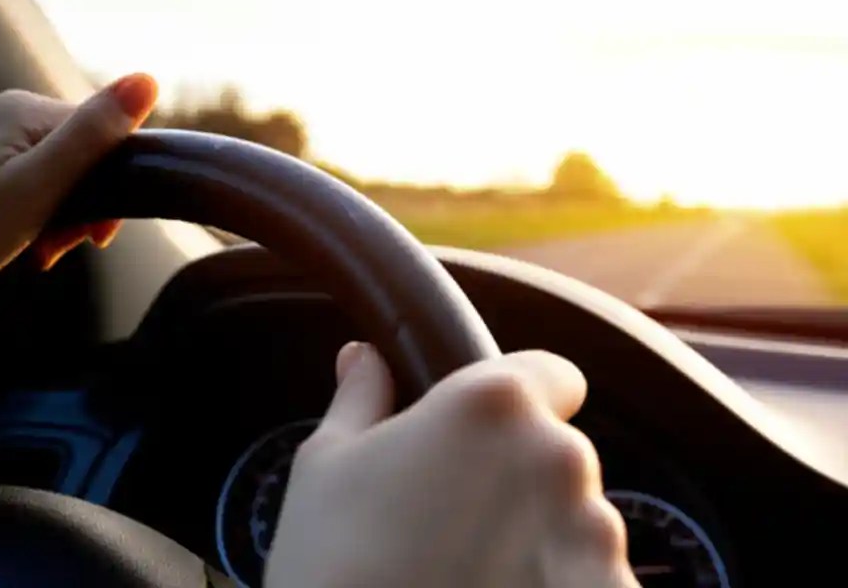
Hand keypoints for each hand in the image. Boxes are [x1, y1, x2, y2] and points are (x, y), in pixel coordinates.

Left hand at [0, 74, 157, 319]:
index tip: (94, 239)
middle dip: (77, 209)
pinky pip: (10, 188)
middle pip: (71, 157)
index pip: (99, 137)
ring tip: (30, 256)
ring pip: (42, 177)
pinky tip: (5, 248)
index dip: (109, 191)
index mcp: (19, 110)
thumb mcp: (36, 189)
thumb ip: (93, 136)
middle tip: (54, 252)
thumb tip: (148, 78)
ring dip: (50, 220)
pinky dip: (20, 220)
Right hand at [265, 344, 637, 587]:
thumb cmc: (334, 565)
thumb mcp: (325, 467)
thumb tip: (363, 357)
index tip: (485, 438)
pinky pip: (596, 585)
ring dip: (543, 542)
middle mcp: (559, 459)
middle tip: (453, 523)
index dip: (522, 402)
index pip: (554, 375)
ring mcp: (594, 539)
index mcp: (492, 405)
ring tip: (470, 574)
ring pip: (580, 525)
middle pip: (560, 456)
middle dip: (520, 482)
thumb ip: (360, 398)